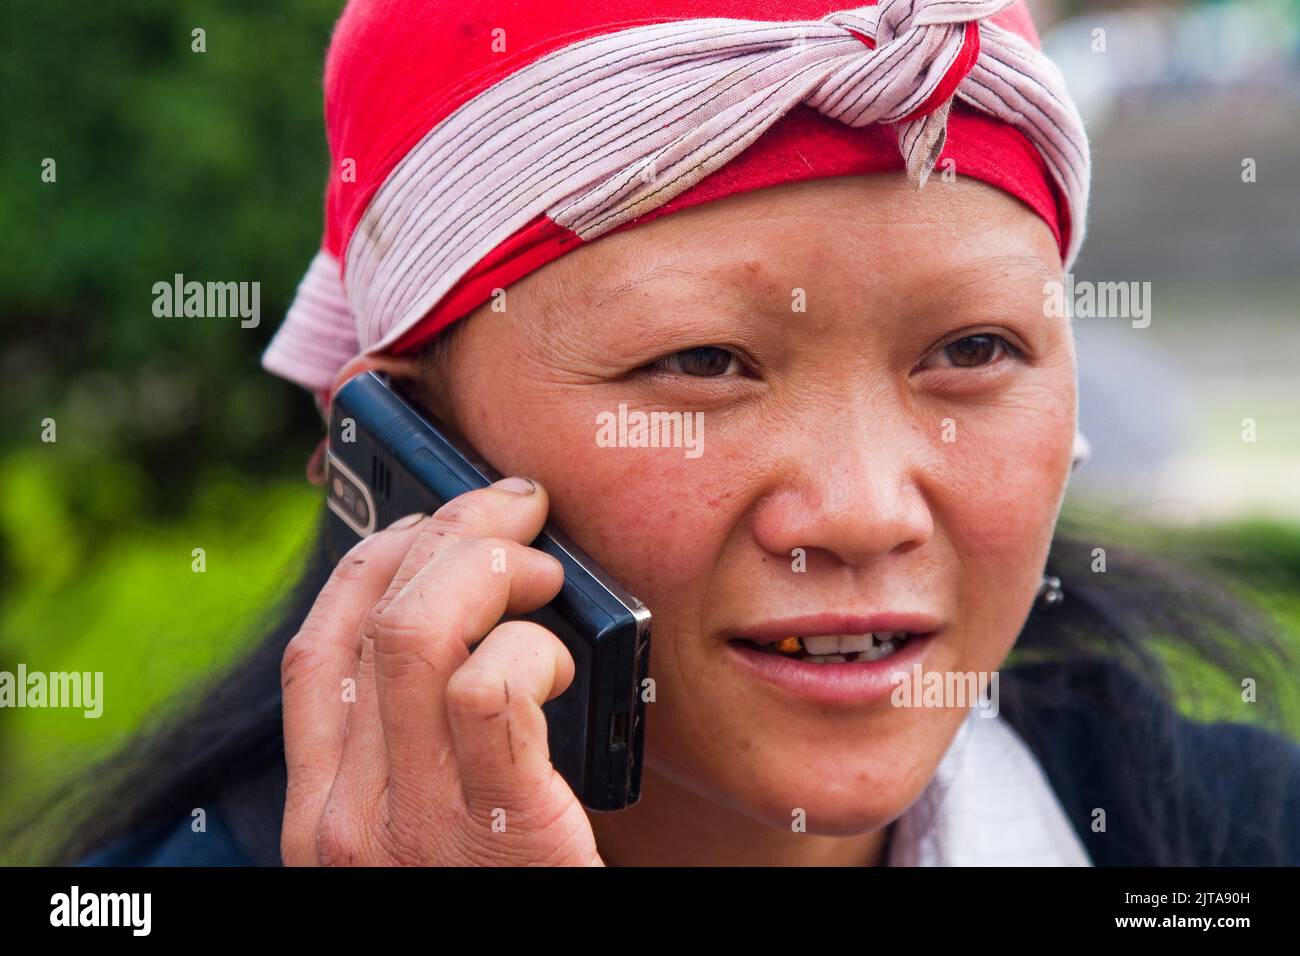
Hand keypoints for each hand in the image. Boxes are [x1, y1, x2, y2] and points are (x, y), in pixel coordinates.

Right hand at [280, 476, 602, 865]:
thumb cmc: (498, 892)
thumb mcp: (427, 823)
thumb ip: (417, 742)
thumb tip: (459, 619)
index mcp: (323, 806)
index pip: (319, 645)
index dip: (377, 558)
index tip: (437, 519)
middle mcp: (342, 817)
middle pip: (374, 618)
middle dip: (453, 532)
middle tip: (520, 518)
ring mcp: (408, 828)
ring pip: (419, 634)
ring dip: (493, 572)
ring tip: (547, 580)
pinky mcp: (493, 832)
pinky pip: (490, 692)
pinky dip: (533, 650)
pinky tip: (565, 668)